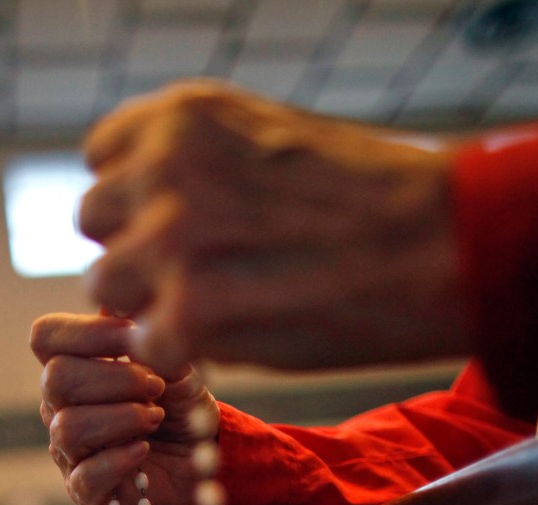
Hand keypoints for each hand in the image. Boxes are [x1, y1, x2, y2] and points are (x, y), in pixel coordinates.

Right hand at [29, 311, 218, 504]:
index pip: (46, 336)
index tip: (136, 336)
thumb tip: (124, 307)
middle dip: (115, 378)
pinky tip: (144, 450)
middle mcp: (59, 406)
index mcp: (72, 365)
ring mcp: (68, 451)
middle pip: (56, 378)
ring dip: (122, 418)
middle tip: (155, 387)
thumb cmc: (180, 404)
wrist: (206, 459)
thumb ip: (149, 339)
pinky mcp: (85, 491)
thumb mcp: (176, 364)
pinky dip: (120, 458)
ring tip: (154, 418)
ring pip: (68, 427)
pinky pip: (85, 475)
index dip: (88, 331)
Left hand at [79, 81, 469, 374]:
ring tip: (219, 310)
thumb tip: (142, 210)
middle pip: (95, 225)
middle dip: (137, 254)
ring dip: (150, 306)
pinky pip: (147, 345)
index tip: (179, 229)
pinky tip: (232, 341)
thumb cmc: (369, 201)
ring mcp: (172, 239)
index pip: (103, 161)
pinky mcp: (191, 312)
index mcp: (182, 117)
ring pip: (107, 288)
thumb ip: (198, 165)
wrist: (442, 245)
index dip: (136, 203)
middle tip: (201, 278)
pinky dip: (182, 354)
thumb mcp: (270, 141)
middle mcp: (165, 168)